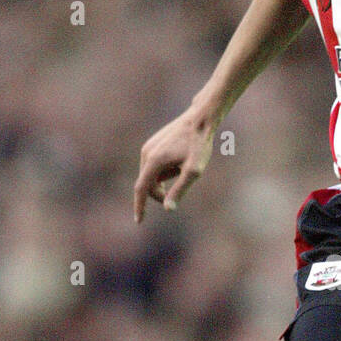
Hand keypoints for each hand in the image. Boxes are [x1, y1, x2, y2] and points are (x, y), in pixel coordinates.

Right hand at [133, 108, 215, 222]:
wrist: (200, 119)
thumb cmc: (199, 144)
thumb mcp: (194, 170)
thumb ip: (180, 190)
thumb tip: (167, 208)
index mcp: (154, 160)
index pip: (141, 189)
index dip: (140, 206)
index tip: (139, 221)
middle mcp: (146, 153)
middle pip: (147, 184)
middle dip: (160, 192)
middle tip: (179, 188)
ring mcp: (148, 148)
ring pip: (152, 175)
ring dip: (166, 179)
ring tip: (183, 167)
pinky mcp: (152, 145)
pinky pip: (155, 166)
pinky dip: (165, 171)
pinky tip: (179, 161)